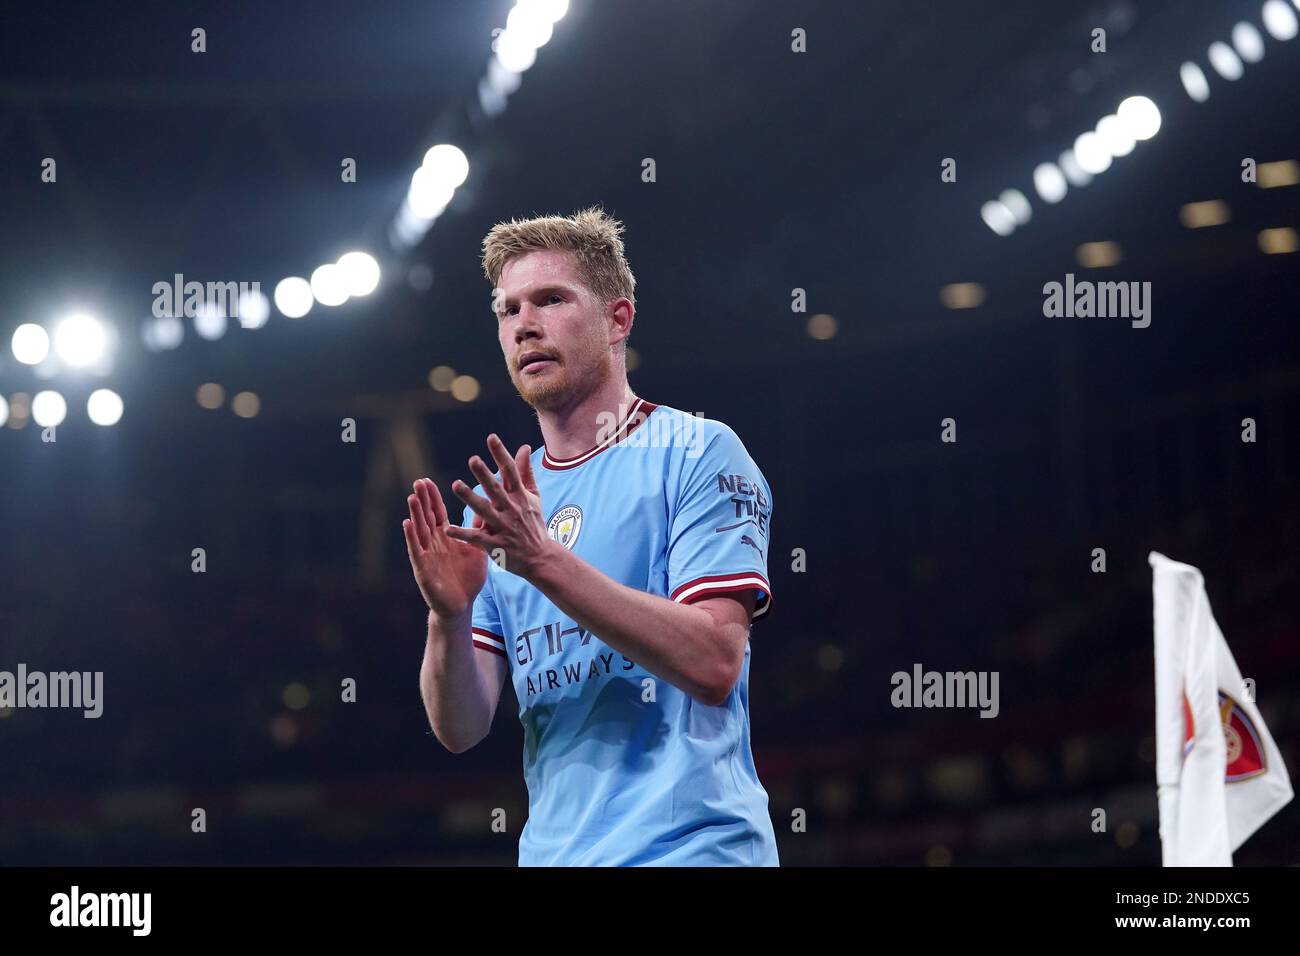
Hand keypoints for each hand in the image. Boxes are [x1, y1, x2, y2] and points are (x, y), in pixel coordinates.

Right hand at [403, 477, 487, 619]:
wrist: (462, 606)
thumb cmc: (468, 579)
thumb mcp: (476, 550)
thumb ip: (479, 531)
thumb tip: (487, 510)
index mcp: (446, 538)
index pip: (437, 513)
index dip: (433, 497)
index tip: (427, 480)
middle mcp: (434, 543)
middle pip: (427, 517)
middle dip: (422, 500)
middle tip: (418, 481)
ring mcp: (427, 555)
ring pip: (420, 530)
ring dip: (415, 514)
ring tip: (412, 497)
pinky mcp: (423, 568)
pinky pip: (416, 550)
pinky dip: (411, 536)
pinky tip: (407, 523)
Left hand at [445, 435, 554, 579]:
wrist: (541, 558)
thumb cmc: (534, 524)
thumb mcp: (534, 497)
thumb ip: (526, 472)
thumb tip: (524, 447)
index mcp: (520, 497)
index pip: (511, 472)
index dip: (501, 454)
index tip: (491, 438)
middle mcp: (512, 510)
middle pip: (497, 490)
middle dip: (485, 475)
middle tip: (473, 460)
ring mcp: (504, 528)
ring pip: (485, 511)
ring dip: (470, 498)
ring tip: (456, 485)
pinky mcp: (496, 545)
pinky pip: (477, 538)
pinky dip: (463, 534)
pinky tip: (448, 529)